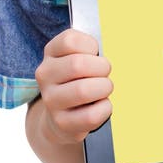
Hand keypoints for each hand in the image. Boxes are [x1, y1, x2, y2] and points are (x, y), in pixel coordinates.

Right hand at [34, 28, 112, 144]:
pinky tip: (102, 105)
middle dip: (102, 68)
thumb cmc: (80, 77)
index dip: (91, 46)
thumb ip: (94, 48)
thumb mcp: (82, 55)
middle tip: (106, 73)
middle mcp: (46, 74)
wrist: (63, 114)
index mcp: (51, 52)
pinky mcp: (61, 122)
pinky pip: (91, 115)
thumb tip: (117, 44)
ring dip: (103, 88)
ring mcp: (51, 100)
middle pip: (77, 65)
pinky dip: (104, 108)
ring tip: (105, 88)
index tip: (95, 54)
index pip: (70, 41)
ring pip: (83, 90)